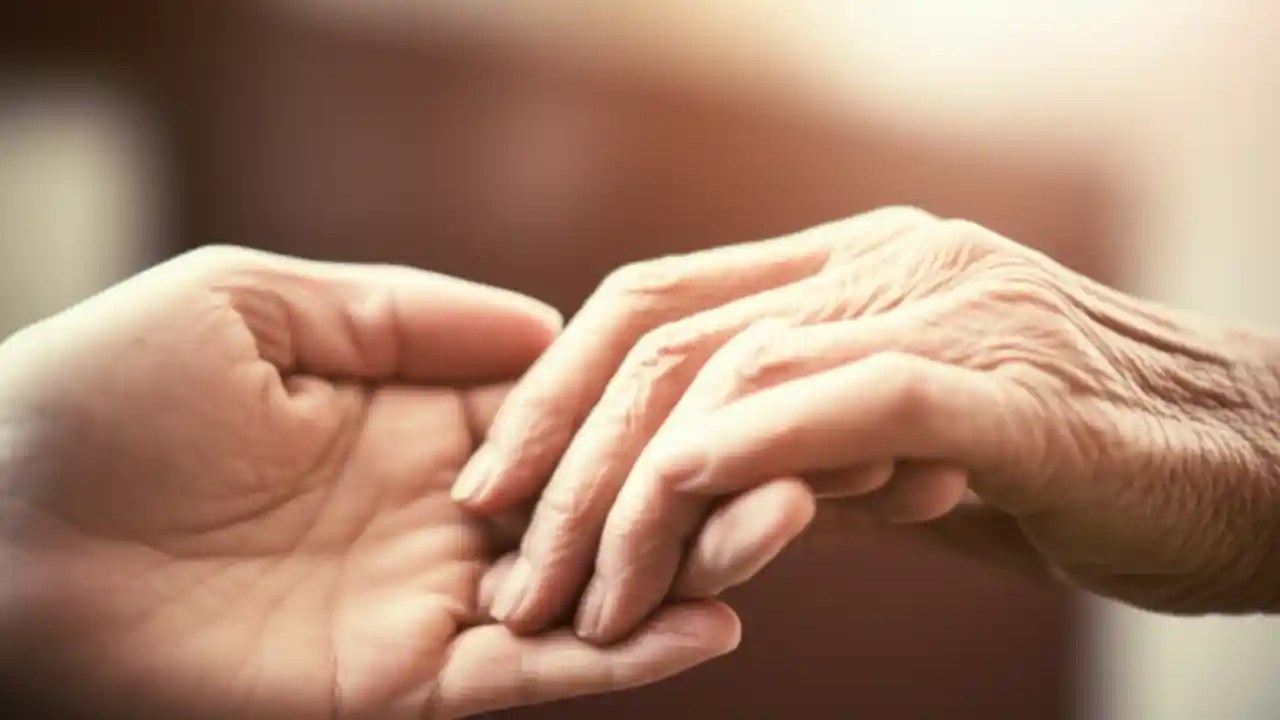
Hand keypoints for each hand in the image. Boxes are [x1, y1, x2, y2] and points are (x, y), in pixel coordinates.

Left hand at [0, 247, 740, 717]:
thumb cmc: (97, 396)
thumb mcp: (253, 306)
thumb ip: (402, 315)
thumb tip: (541, 326)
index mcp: (406, 422)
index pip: (555, 412)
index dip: (642, 399)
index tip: (736, 375)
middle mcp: (433, 517)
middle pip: (592, 504)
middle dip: (693, 486)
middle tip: (801, 459)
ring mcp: (422, 605)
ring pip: (584, 595)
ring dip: (686, 568)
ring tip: (784, 527)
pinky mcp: (398, 687)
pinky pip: (530, 679)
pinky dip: (621, 659)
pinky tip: (707, 623)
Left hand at [455, 207, 1279, 644]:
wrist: (1258, 466)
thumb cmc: (1076, 463)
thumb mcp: (909, 447)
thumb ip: (805, 442)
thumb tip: (689, 488)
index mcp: (854, 264)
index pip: (657, 301)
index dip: (557, 390)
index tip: (497, 487)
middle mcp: (885, 263)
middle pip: (668, 338)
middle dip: (562, 457)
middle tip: (506, 567)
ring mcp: (948, 309)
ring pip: (738, 376)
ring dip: (636, 499)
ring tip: (579, 604)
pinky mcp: (1010, 385)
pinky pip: (852, 400)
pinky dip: (751, 456)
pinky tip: (681, 527)